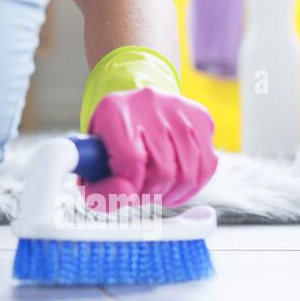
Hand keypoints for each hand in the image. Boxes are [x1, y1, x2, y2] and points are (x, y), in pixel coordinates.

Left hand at [83, 86, 217, 208]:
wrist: (132, 110)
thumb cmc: (110, 144)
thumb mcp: (92, 166)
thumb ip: (100, 190)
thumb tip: (127, 196)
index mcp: (114, 112)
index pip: (131, 160)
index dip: (131, 188)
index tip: (127, 192)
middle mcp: (148, 103)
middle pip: (163, 170)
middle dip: (152, 194)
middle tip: (142, 194)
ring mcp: (179, 109)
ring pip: (189, 173)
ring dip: (173, 193)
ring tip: (157, 190)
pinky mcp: (201, 117)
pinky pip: (207, 166)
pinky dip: (192, 186)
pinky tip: (175, 185)